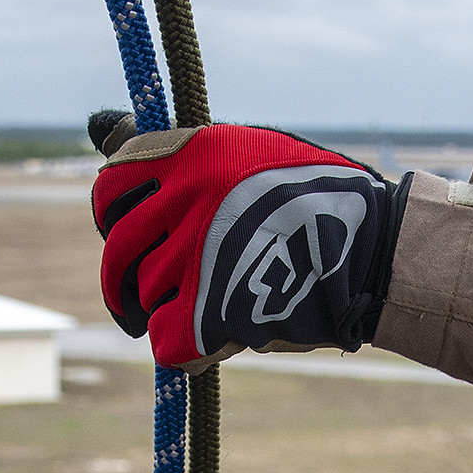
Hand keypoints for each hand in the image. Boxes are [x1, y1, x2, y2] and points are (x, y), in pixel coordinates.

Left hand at [91, 124, 402, 369]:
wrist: (376, 251)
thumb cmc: (312, 199)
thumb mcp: (240, 153)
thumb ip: (169, 153)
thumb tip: (96, 125)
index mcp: (193, 153)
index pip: (109, 189)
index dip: (117, 220)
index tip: (141, 236)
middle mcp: (188, 199)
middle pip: (118, 252)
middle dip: (127, 279)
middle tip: (147, 295)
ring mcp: (198, 256)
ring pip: (143, 297)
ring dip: (167, 309)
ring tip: (214, 304)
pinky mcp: (210, 311)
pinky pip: (165, 340)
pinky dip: (185, 347)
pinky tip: (217, 336)